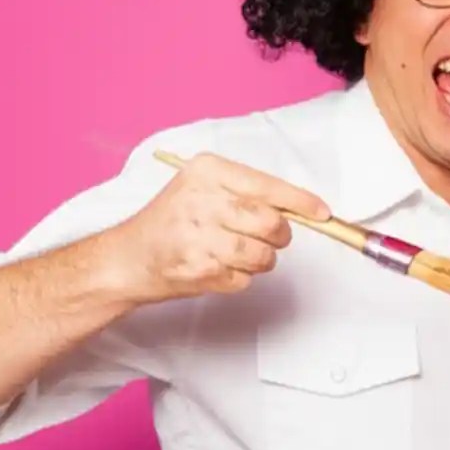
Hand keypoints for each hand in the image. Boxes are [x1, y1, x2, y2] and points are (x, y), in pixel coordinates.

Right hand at [105, 152, 330, 303]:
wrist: (127, 258)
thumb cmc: (172, 222)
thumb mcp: (202, 189)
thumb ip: (247, 192)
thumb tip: (302, 208)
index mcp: (206, 170)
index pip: (267, 186)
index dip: (301, 202)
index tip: (322, 213)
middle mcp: (202, 199)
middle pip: (271, 223)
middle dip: (278, 236)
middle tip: (267, 238)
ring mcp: (199, 236)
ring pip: (264, 255)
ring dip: (259, 261)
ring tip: (235, 255)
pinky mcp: (199, 268)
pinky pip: (245, 279)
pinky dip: (237, 278)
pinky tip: (215, 267)